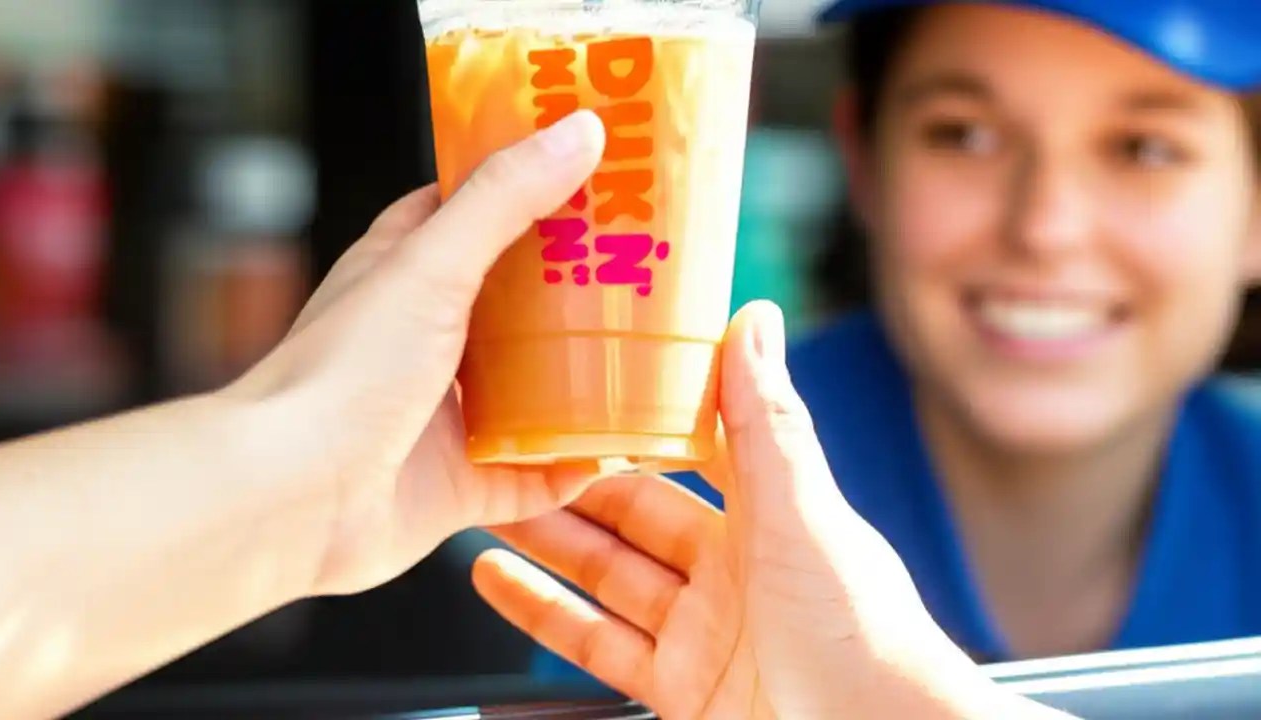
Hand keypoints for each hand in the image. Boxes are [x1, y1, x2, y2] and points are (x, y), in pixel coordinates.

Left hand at [223, 110, 607, 595]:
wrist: (295, 500)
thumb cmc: (342, 373)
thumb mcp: (431, 265)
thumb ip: (504, 199)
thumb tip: (579, 130)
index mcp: (407, 272)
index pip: (474, 210)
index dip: (532, 186)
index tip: (599, 171)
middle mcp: (428, 338)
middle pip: (520, 302)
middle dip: (580, 289)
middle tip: (652, 266)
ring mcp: (448, 412)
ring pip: (536, 387)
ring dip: (587, 377)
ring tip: (657, 353)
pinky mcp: (464, 481)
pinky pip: (538, 472)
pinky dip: (578, 464)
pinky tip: (625, 449)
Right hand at [474, 302, 1068, 718]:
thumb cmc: (862, 637)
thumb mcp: (804, 514)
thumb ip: (768, 422)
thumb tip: (756, 320)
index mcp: (769, 516)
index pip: (694, 446)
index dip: (642, 413)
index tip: (590, 378)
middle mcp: (732, 570)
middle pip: (633, 511)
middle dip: (573, 477)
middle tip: (514, 441)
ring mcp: (701, 630)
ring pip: (605, 571)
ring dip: (545, 536)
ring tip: (487, 498)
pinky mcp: (676, 685)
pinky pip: (594, 642)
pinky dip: (541, 611)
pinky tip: (496, 579)